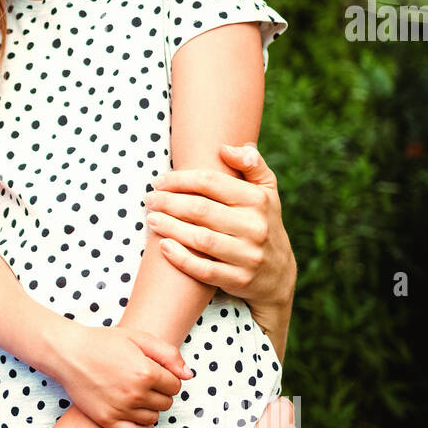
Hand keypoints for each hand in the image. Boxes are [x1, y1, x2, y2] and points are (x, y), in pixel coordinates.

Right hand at [50, 321, 191, 427]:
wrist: (69, 354)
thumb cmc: (103, 343)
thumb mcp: (138, 338)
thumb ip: (168, 354)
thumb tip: (188, 376)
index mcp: (146, 372)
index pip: (175, 386)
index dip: (168, 379)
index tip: (155, 373)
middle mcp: (135, 394)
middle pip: (166, 403)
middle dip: (160, 393)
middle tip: (144, 383)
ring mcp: (121, 410)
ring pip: (153, 419)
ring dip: (150, 409)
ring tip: (136, 396)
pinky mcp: (107, 420)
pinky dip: (141, 427)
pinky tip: (135, 415)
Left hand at [144, 144, 295, 312]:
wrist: (277, 274)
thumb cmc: (262, 222)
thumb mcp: (267, 191)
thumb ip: (252, 165)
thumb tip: (225, 148)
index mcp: (258, 200)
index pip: (212, 182)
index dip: (180, 180)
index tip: (159, 181)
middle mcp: (255, 226)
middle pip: (201, 210)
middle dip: (169, 203)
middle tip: (149, 199)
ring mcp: (248, 255)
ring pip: (200, 239)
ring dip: (170, 228)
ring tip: (151, 219)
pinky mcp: (239, 280)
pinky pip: (204, 269)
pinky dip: (181, 258)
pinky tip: (163, 247)